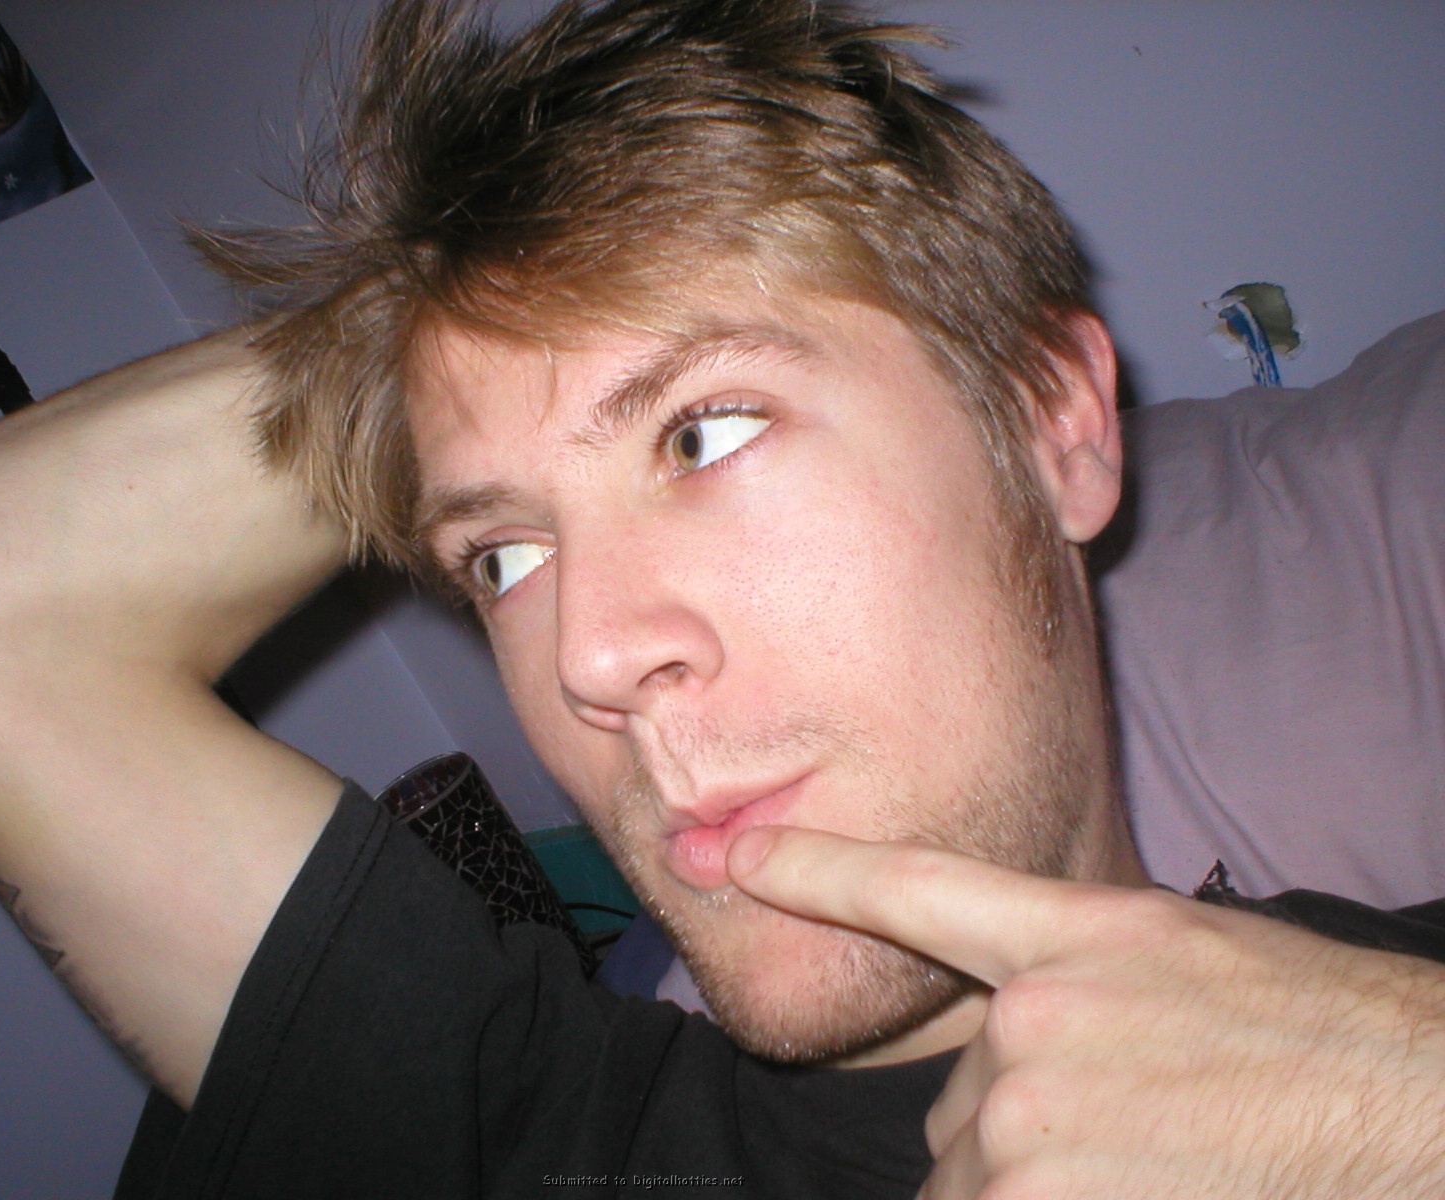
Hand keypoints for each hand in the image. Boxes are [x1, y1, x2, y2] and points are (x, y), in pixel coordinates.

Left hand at [727, 827, 1444, 1198]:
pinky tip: (1138, 1183)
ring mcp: (1030, 1119)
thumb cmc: (1308, 1032)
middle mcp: (1032, 1019)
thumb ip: (1061, 977)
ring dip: (1035, 1185)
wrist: (1415, 1103)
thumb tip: (996, 1045)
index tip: (727, 855)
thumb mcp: (1176, 957)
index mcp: (1072, 934)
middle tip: (1136, 1122)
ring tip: (1149, 1160)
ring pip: (975, 1175)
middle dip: (1020, 1129)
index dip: (812, 869)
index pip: (912, 888)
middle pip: (962, 1102)